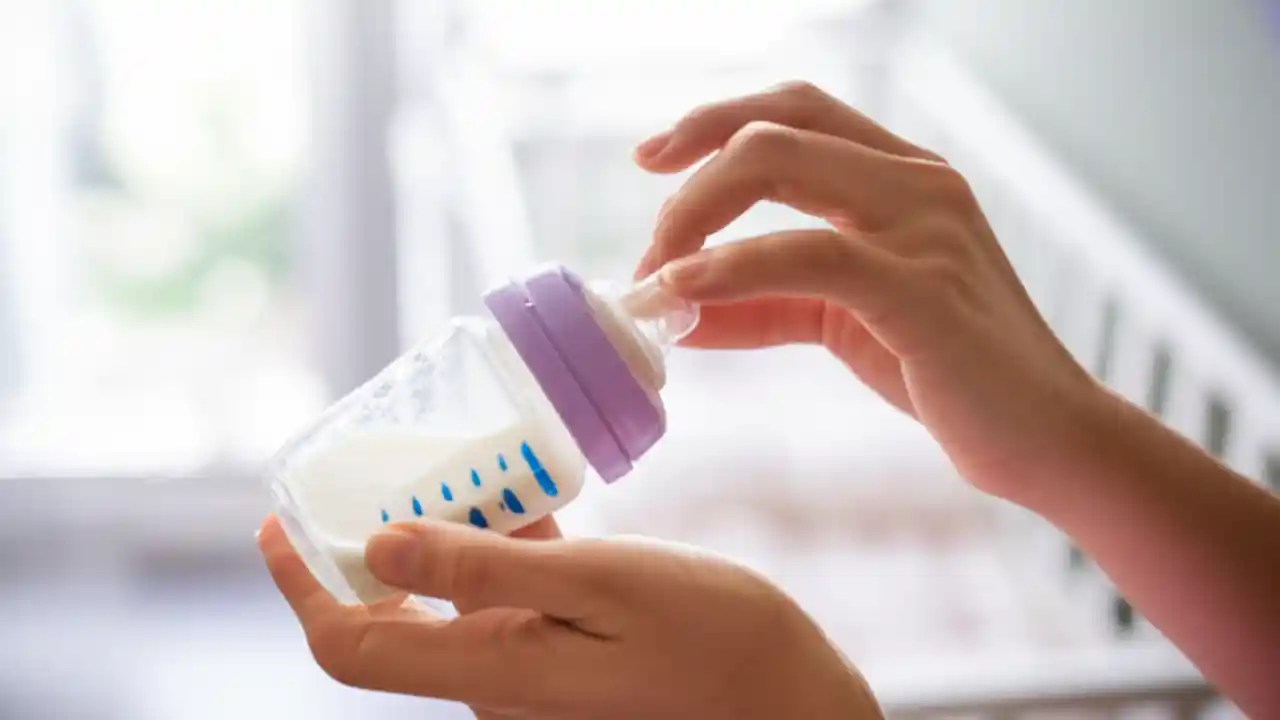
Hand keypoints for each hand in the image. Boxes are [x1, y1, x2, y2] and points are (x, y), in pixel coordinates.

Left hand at [258, 514, 880, 719]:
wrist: (792, 702)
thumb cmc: (715, 641)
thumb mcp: (603, 584)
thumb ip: (488, 571)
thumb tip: (378, 548)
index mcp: (494, 671)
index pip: (352, 646)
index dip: (301, 589)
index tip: (274, 525)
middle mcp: (497, 684)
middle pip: (390, 625)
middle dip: (363, 551)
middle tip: (371, 471)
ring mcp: (534, 676)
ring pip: (452, 605)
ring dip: (440, 538)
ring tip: (454, 465)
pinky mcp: (570, 661)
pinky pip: (510, 601)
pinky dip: (501, 547)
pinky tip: (525, 496)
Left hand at [633, 81, 1104, 503]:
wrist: (1048, 440)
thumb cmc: (950, 376)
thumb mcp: (846, 325)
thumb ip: (766, 305)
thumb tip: (673, 309)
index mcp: (906, 177)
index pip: (797, 110)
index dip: (715, 121)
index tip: (653, 159)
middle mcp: (918, 182)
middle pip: (773, 126)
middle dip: (689, 171)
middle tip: (647, 240)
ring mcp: (925, 227)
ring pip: (777, 161)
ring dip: (694, 215)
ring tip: (654, 275)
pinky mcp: (922, 289)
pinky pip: (805, 253)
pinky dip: (729, 267)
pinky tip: (682, 292)